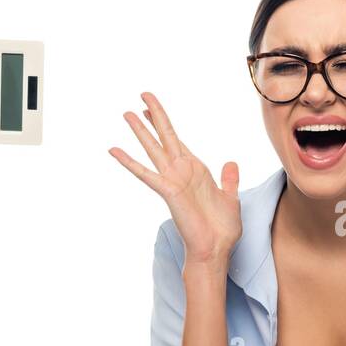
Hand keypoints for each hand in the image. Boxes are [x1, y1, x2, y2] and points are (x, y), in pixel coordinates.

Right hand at [110, 92, 242, 268]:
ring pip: (154, 149)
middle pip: (165, 138)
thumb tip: (231, 163)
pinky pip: (146, 173)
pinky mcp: (168, 191)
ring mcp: (173, 180)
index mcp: (195, 171)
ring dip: (141, 131)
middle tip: (142, 96)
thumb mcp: (230, 198)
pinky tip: (114, 150)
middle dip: (154, 116)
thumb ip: (228, 180)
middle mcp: (181, 172)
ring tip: (127, 113)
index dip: (165, 124)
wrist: (216, 250)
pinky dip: (130, 162)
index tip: (152, 109)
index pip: (177, 141)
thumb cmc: (222, 229)